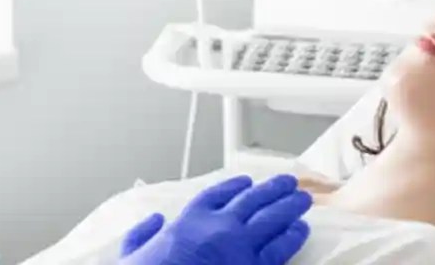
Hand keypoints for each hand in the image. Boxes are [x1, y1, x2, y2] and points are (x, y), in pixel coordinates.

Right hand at [117, 174, 311, 264]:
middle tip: (288, 182)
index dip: (234, 186)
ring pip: (271, 219)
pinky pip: (280, 248)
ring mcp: (239, 247)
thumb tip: (153, 222)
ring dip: (289, 206)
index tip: (245, 182)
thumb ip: (142, 234)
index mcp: (190, 220)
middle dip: (273, 189)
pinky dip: (292, 236)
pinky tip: (300, 228)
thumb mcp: (133, 252)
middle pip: (253, 201)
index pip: (217, 195)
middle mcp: (219, 227)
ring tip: (302, 199)